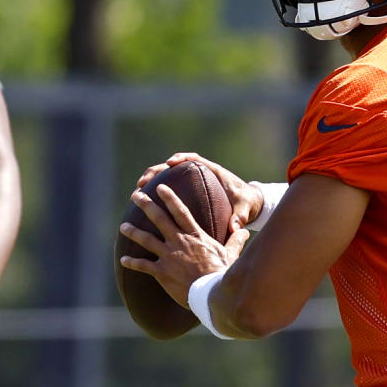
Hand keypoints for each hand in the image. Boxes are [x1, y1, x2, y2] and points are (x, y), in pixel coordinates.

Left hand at [119, 184, 250, 306]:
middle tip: (136, 195)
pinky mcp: (161, 271)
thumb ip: (235, 241)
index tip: (160, 187)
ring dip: (133, 231)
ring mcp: (168, 256)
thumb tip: (245, 232)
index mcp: (194, 236)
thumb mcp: (230, 254)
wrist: (210, 292)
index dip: (170, 197)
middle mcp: (179, 242)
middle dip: (146, 205)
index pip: (180, 211)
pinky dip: (132, 262)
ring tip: (123, 226)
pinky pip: (143, 265)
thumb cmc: (221, 273)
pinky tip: (123, 260)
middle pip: (159, 219)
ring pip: (146, 240)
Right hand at [137, 153, 262, 231]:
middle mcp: (201, 174)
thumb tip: (235, 227)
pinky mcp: (189, 192)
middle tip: (144, 180)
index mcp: (214, 172)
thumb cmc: (247, 203)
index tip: (170, 163)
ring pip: (169, 177)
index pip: (195, 160)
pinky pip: (170, 189)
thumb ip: (241, 216)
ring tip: (138, 189)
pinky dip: (157, 193)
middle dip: (158, 170)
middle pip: (175, 166)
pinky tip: (145, 204)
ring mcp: (193, 183)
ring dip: (153, 180)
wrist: (249, 204)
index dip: (182, 158)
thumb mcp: (245, 209)